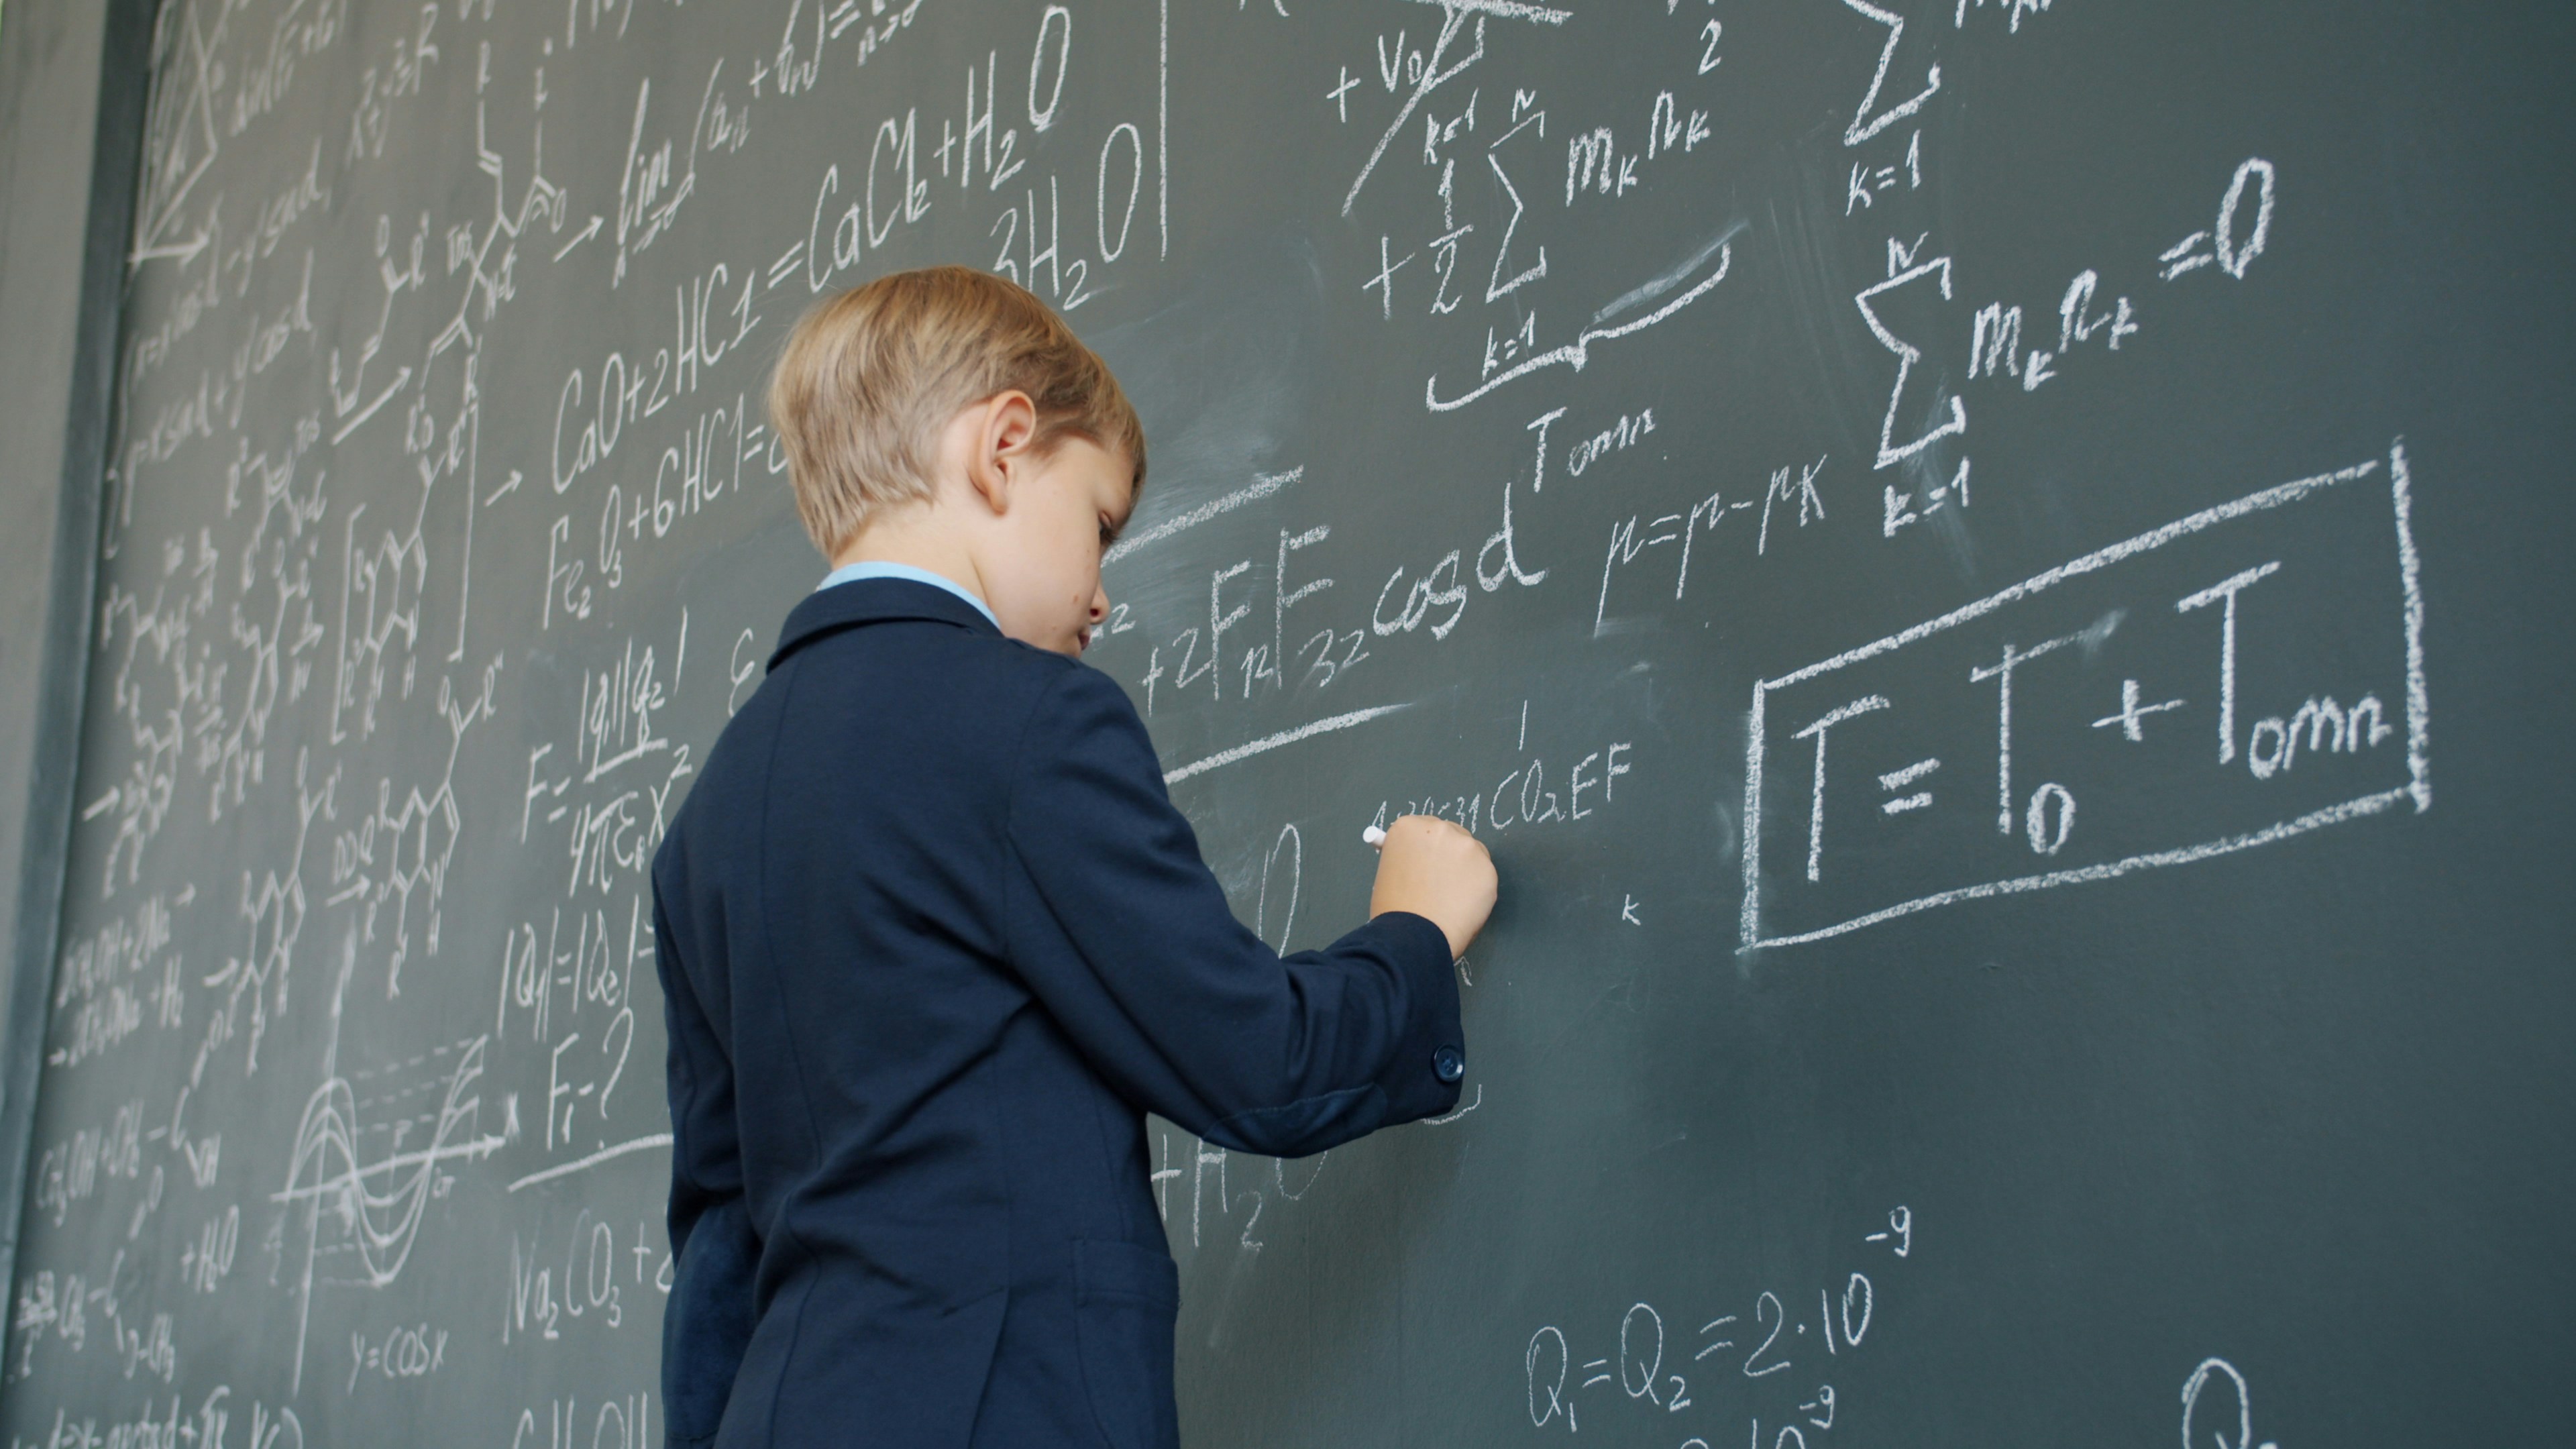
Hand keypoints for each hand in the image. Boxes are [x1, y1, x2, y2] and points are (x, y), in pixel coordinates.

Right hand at [1367, 815, 1496, 959]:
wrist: (1413, 934)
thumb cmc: (1393, 908)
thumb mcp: (1389, 872)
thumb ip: (1408, 859)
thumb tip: (1422, 861)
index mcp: (1408, 827)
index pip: (1423, 829)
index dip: (1425, 849)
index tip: (1424, 865)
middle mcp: (1440, 829)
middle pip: (1450, 834)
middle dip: (1447, 854)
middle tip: (1440, 882)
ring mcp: (1467, 847)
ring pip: (1471, 854)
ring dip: (1464, 869)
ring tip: (1450, 899)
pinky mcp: (1487, 869)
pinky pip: (1482, 876)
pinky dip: (1476, 889)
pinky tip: (1462, 907)